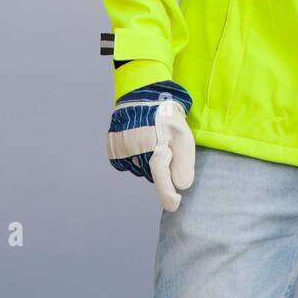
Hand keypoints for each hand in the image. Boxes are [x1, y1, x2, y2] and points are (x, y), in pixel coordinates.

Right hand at [107, 82, 195, 212]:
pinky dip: (131, 159)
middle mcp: (136, 150)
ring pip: (137, 170)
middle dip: (160, 168)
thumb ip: (184, 162)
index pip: (161, 181)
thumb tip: (182, 186)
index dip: (168, 196)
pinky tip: (138, 142)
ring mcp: (122, 148)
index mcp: (157, 146)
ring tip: (151, 140)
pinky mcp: (113, 146)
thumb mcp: (184, 135)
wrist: (143, 92)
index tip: (175, 205)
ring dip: (145, 162)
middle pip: (151, 175)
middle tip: (165, 147)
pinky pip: (124, 164)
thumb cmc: (168, 116)